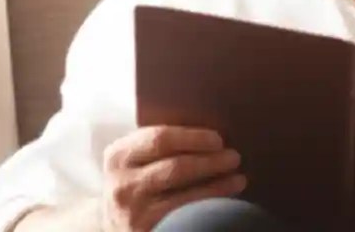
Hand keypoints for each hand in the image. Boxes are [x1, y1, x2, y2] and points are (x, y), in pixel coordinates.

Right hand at [101, 126, 246, 231]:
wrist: (115, 223)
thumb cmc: (135, 182)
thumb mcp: (133, 160)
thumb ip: (156, 145)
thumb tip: (208, 131)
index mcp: (118, 155)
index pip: (160, 139)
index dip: (193, 137)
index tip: (218, 139)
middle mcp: (122, 185)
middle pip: (176, 167)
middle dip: (210, 161)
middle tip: (234, 157)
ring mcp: (133, 213)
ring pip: (185, 197)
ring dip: (217, 187)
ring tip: (239, 179)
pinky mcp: (145, 231)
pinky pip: (185, 218)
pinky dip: (209, 209)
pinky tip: (225, 204)